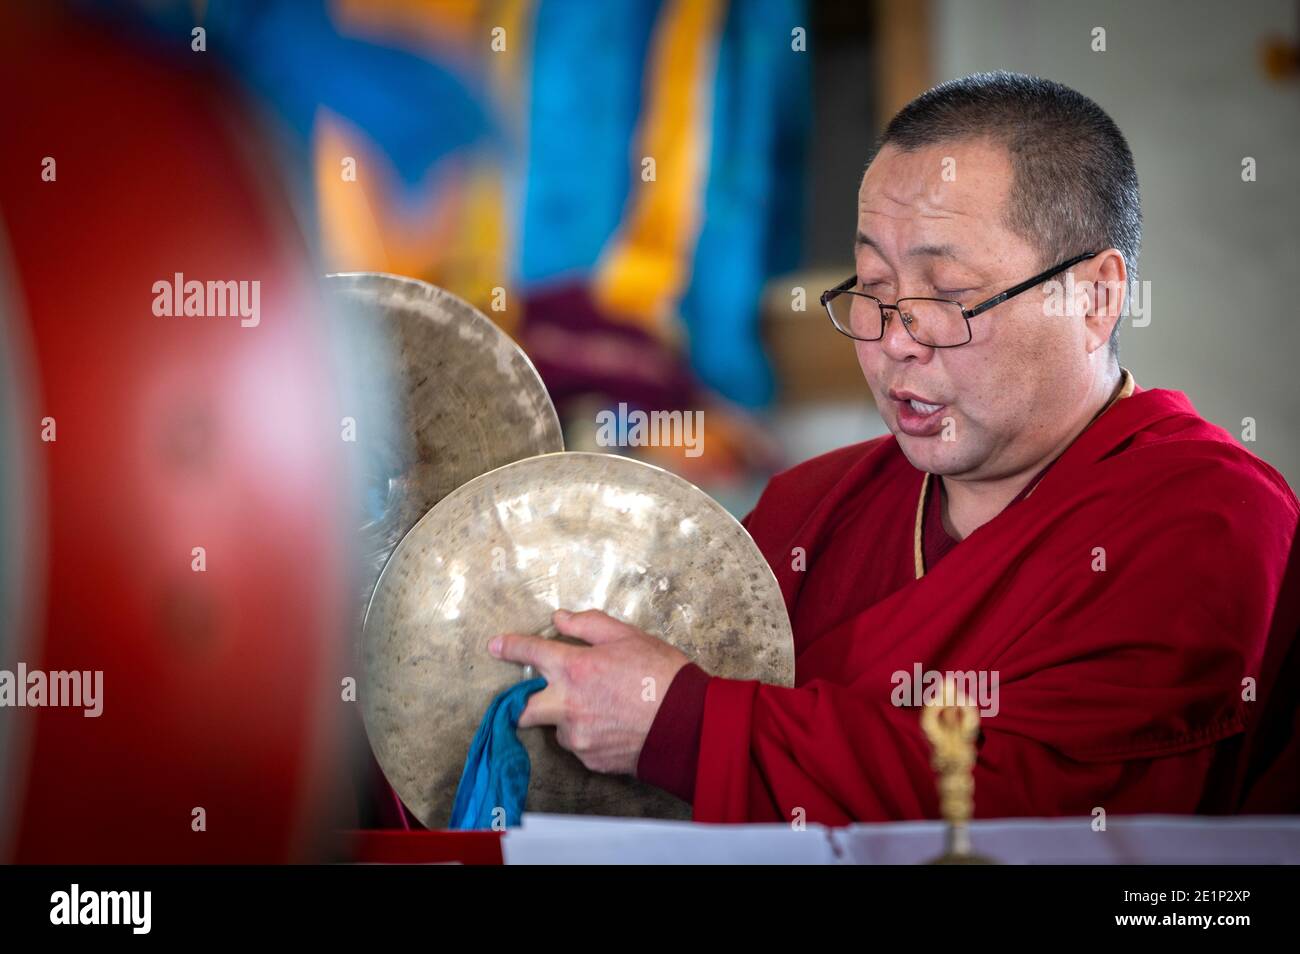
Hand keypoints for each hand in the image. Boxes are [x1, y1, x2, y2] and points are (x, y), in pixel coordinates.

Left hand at [488, 609, 689, 774]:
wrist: (688, 723)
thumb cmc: (662, 675)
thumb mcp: (628, 636)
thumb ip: (588, 624)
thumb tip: (559, 619)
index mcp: (574, 669)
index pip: (530, 653)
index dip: (510, 646)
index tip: (497, 645)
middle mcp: (567, 705)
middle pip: (523, 709)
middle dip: (522, 702)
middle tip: (539, 694)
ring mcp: (578, 736)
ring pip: (558, 727)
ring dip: (568, 716)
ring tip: (603, 706)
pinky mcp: (591, 759)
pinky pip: (580, 744)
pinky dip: (589, 733)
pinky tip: (614, 723)